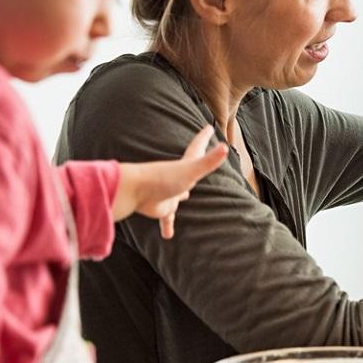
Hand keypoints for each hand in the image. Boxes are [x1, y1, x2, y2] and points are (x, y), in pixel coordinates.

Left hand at [114, 126, 228, 237]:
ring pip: (178, 195)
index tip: (209, 127)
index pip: (197, 148)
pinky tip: (168, 236)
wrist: (136, 192)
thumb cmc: (163, 179)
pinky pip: (167, 218)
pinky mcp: (162, 208)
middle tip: (199, 159)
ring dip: (181, 195)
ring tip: (186, 196)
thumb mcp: (190, 170)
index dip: (204, 138)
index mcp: (185, 167)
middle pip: (188, 169)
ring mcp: (169, 193)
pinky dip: (168, 226)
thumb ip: (209, 161)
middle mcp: (177, 178)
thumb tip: (225, 147)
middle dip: (194, 164)